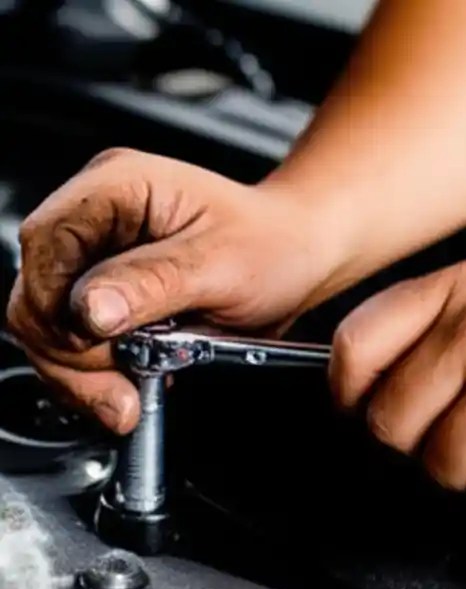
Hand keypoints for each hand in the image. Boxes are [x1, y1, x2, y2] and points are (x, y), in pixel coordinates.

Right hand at [4, 148, 348, 433]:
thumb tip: (90, 310)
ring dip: (83, 371)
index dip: (62, 309)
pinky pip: (75, 337)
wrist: (301, 255)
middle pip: (37, 293)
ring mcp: (97, 252)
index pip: (47, 248)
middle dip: (72, 354)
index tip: (101, 351)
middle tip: (119, 396)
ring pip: (48, 324)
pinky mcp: (107, 288)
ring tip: (128, 399)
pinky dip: (96, 370)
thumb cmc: (275, 244)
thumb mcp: (222, 266)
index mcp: (117, 186)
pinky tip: (129, 384)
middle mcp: (95, 214)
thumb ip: (153, 285)